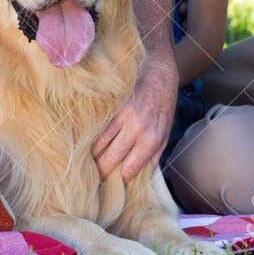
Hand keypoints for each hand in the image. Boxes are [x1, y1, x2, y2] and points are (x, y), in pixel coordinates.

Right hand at [92, 52, 175, 180]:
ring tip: (88, 163)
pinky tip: (87, 143)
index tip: (113, 182)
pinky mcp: (112, 105)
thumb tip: (144, 175)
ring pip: (99, 144)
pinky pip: (97, 127)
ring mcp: (121, 116)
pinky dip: (91, 137)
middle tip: (96, 177)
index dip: (119, 178)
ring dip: (92, 156)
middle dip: (101, 171)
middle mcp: (136, 129)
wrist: (158, 72)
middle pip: (110, 159)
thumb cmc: (163, 104)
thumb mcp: (166, 132)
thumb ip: (155, 155)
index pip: (129, 168)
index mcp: (151, 139)